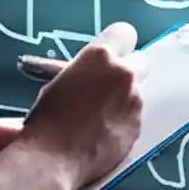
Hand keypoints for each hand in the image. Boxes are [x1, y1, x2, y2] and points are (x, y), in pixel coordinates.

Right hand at [16, 22, 145, 189]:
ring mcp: (134, 100)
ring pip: (137, 90)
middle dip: (127, 70)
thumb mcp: (61, 79)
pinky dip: (124, 119)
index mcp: (100, 56)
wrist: (53, 157)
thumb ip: (85, 69)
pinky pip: (135, 115)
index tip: (110, 55)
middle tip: (109, 83)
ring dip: (124, 97)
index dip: (118, 44)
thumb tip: (91, 68)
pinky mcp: (139, 125)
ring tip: (100, 114)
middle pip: (140, 60)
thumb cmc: (49, 117)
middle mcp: (123, 74)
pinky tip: (105, 130)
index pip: (125, 32)